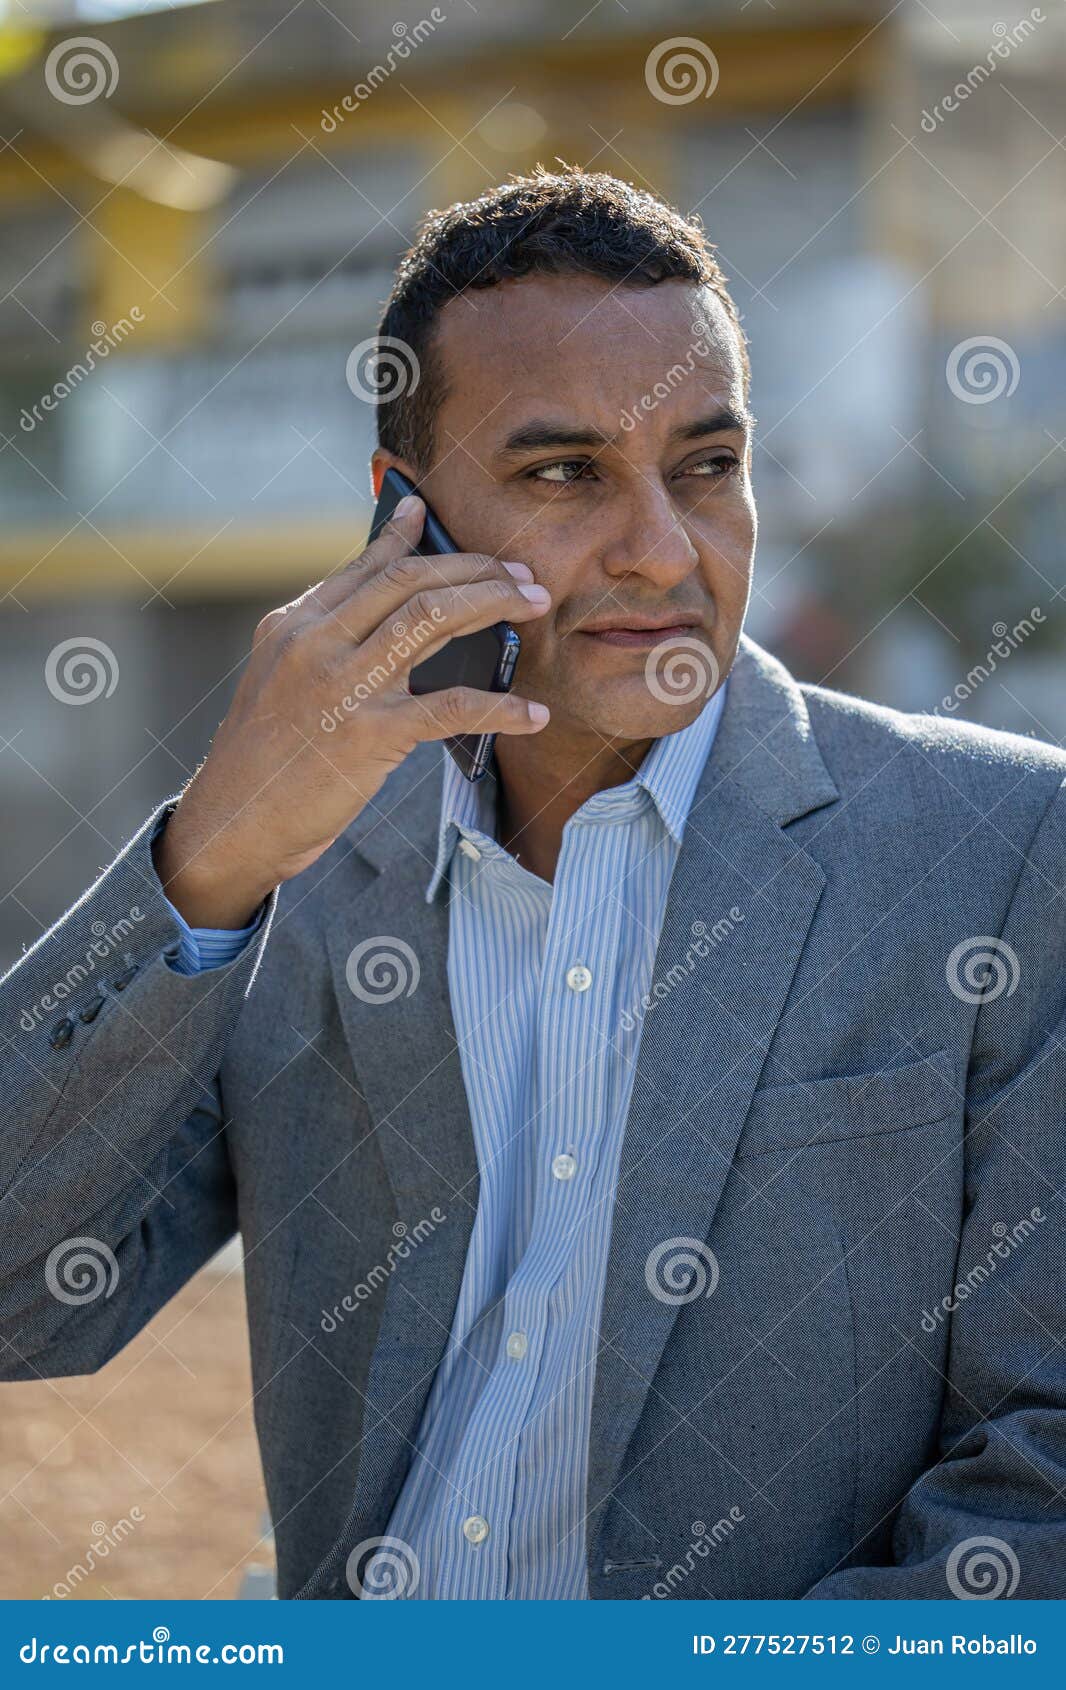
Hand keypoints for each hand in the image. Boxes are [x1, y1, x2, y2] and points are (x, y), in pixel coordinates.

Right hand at [152, 495, 550, 927]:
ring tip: (535, 605)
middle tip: (521, 576)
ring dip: (494, 605)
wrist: (234, 823)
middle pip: (410, 581)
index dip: (409, 538)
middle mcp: (316, 644)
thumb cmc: (266, 758)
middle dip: (475, 570)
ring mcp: (344, 687)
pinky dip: (501, 709)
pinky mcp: (370, 737)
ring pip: (432, 620)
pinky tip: (533, 715)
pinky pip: (451, 708)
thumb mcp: (279, 680)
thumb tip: (383, 610)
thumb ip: (323, 640)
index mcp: (294, 625)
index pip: (366, 566)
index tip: (434, 514)